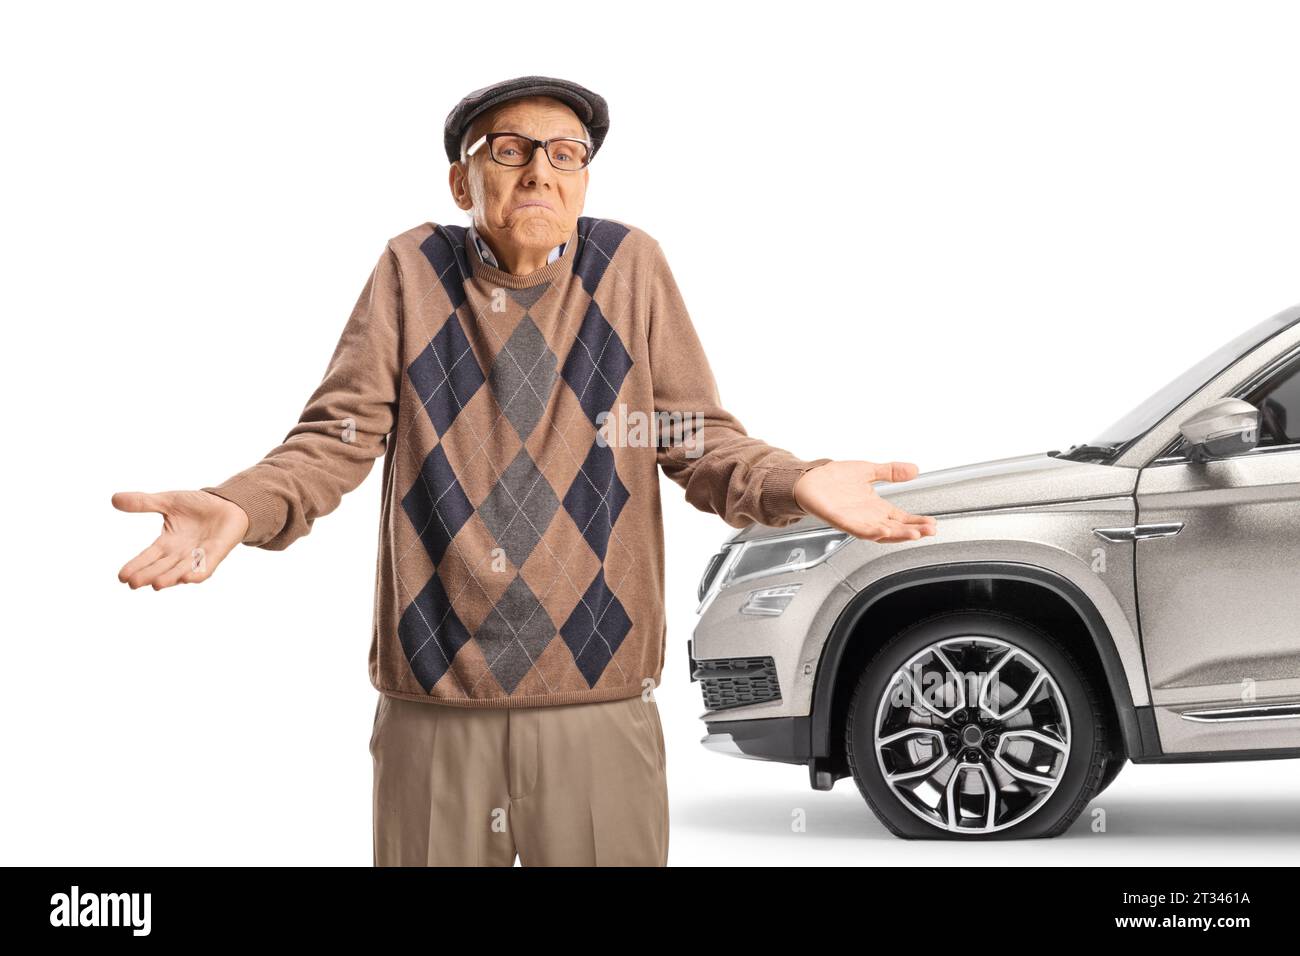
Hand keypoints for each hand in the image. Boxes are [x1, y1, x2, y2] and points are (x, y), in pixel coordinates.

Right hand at [112, 490, 249, 589]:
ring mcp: (199, 555)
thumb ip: (143, 502)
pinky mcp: (216, 553)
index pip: (148, 557)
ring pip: (182, 570)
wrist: (229, 504)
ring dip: (170, 577)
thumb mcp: (168, 501)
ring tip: (156, 584)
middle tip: (133, 583)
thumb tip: (114, 498)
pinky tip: (188, 578)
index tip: (121, 577)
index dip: (136, 566)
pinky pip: (206, 567)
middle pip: (161, 567)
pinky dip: (198, 572)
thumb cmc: (198, 506)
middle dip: (148, 575)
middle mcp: (181, 553)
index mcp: (167, 543)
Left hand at [793, 460, 936, 542]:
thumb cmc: (833, 478)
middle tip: (929, 531)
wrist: (808, 479)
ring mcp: (854, 520)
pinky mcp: (839, 519)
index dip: (917, 522)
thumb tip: (914, 469)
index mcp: (876, 508)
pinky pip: (857, 529)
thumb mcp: (868, 471)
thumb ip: (891, 471)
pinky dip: (870, 531)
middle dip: (913, 531)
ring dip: (896, 534)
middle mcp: (867, 517)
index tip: (932, 524)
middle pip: (895, 528)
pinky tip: (882, 530)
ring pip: (880, 532)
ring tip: (913, 534)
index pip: (901, 519)